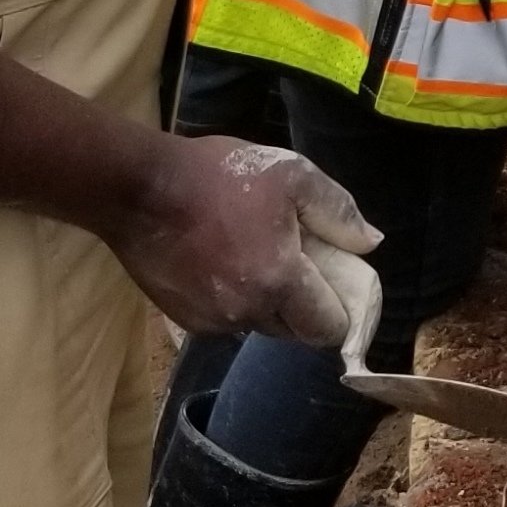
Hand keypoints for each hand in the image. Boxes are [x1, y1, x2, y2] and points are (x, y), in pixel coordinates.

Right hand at [104, 135, 382, 343]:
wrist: (136, 187)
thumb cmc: (218, 175)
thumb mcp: (291, 175)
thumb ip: (337, 210)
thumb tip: (370, 243)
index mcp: (279, 282)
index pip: (327, 328)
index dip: (340, 309)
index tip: (336, 281)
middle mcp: (246, 314)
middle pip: (295, 331)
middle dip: (304, 304)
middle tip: (295, 259)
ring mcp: (210, 321)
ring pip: (259, 325)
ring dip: (267, 301)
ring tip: (252, 253)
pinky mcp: (182, 319)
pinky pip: (225, 320)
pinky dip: (233, 299)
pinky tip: (220, 261)